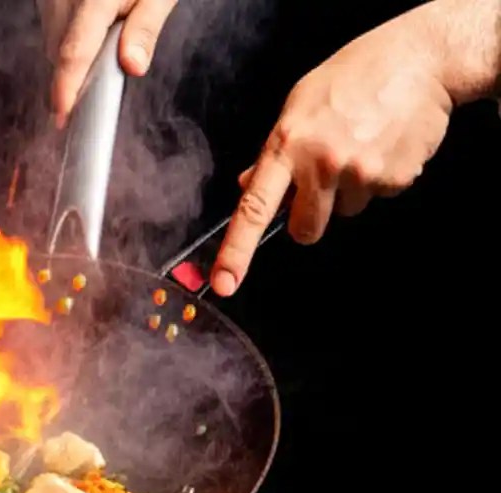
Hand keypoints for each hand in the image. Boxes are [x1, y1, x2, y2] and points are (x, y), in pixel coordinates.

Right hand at [38, 0, 178, 126]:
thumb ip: (146, 27)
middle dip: (77, 72)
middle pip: (59, 52)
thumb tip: (133, 67)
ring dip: (72, 53)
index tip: (62, 114)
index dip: (66, 87)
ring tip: (103, 38)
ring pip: (52, 41)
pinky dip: (67, 35)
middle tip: (102, 72)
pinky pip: (51, 25)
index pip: (74, 52)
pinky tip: (91, 26)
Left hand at [211, 15, 453, 296]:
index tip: (224, 283)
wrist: (418, 60)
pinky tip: (384, 144)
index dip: (237, 251)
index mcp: (286, 145)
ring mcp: (359, 173)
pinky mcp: (394, 179)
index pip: (254, 209)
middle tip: (323, 181)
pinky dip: (381, 178)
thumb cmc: (352, 78)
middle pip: (305, 230)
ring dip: (349, 190)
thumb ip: (274, 151)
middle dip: (312, 216)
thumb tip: (248, 187)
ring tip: (360, 146)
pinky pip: (379, 197)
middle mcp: (320, 164)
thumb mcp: (299, 107)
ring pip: (346, 212)